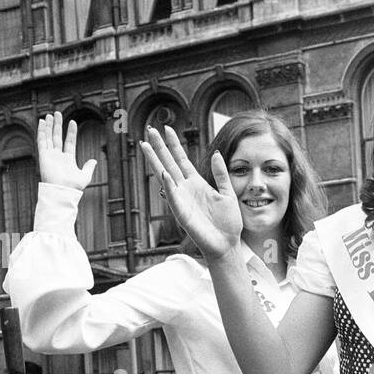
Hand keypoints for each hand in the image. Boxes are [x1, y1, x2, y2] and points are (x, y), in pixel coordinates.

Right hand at [37, 112, 96, 190]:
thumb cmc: (73, 187)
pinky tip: (42, 122)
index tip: (73, 122)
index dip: (71, 132)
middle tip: (57, 114)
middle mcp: (58, 156)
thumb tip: (94, 160)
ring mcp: (50, 155)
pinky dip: (41, 131)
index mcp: (68, 159)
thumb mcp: (85, 176)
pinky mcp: (43, 155)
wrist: (62, 191)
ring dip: (49, 126)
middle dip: (57, 125)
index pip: (69, 142)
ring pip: (49, 137)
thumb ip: (89, 167)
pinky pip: (41, 141)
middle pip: (57, 137)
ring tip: (49, 115)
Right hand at [140, 125, 241, 260]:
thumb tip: (215, 153)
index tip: (167, 128)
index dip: (174, 144)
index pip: (182, 159)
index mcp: (197, 183)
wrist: (228, 244)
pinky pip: (173, 197)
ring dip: (155, 161)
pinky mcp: (182, 214)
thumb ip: (221, 174)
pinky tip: (163, 173)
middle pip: (169, 163)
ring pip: (165, 176)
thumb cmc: (228, 223)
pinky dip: (168, 186)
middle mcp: (186, 189)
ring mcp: (182, 200)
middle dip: (159, 147)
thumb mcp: (228, 193)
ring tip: (145, 145)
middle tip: (149, 130)